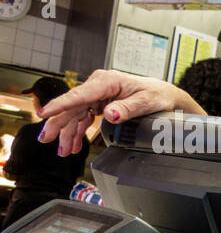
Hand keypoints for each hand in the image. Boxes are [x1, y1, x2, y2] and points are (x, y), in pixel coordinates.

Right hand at [37, 69, 205, 156]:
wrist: (164, 95)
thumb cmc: (156, 95)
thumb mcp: (145, 102)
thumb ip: (127, 108)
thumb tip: (110, 114)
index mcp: (107, 81)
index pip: (79, 95)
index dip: (60, 105)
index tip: (44, 114)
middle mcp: (98, 86)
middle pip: (72, 106)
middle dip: (58, 124)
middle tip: (46, 140)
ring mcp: (97, 95)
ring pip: (75, 114)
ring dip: (68, 133)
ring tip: (63, 151)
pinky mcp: (98, 103)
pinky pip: (83, 118)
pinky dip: (78, 132)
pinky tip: (73, 145)